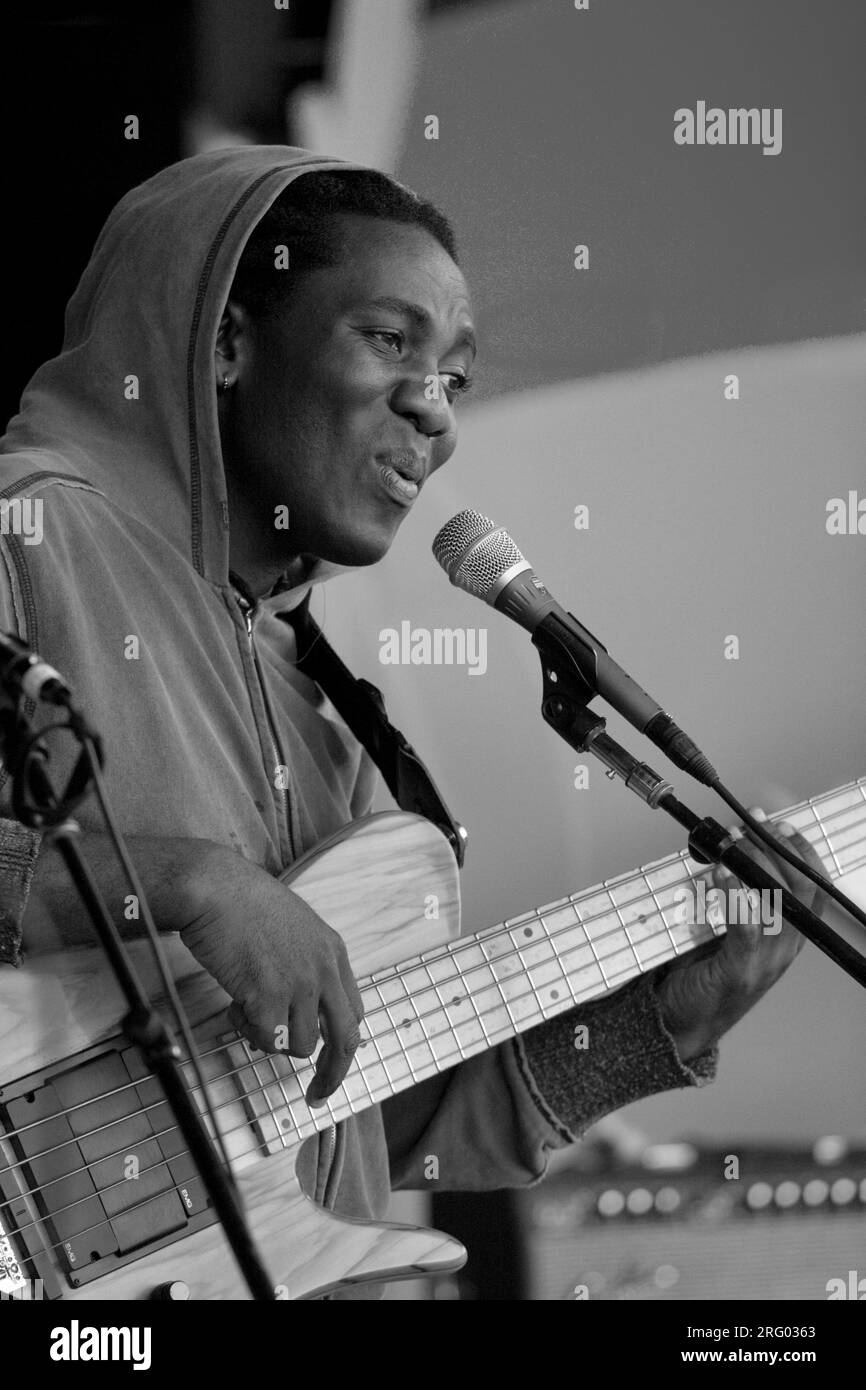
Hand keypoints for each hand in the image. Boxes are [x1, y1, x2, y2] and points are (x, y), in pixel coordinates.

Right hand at [178, 846, 363, 1104]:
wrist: (213, 888)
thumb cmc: (241, 902)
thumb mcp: (292, 926)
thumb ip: (305, 961)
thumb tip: (297, 1002)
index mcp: (333, 951)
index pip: (353, 1011)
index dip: (341, 1041)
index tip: (329, 1062)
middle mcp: (325, 970)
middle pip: (345, 1039)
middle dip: (332, 1074)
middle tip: (316, 1096)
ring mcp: (300, 984)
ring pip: (299, 1046)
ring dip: (270, 1040)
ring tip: (245, 1010)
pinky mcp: (270, 996)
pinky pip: (267, 1041)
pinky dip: (248, 1033)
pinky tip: (233, 1006)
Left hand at [656, 807, 827, 1061]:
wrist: (682, 1023)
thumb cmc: (705, 976)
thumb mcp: (731, 935)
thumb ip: (738, 903)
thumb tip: (728, 855)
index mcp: (788, 938)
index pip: (812, 889)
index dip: (802, 853)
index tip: (782, 826)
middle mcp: (784, 950)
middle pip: (798, 889)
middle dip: (777, 849)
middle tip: (751, 825)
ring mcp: (765, 962)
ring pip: (776, 902)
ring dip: (754, 864)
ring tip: (733, 841)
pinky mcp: (739, 970)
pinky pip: (745, 925)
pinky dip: (735, 895)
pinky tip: (720, 872)